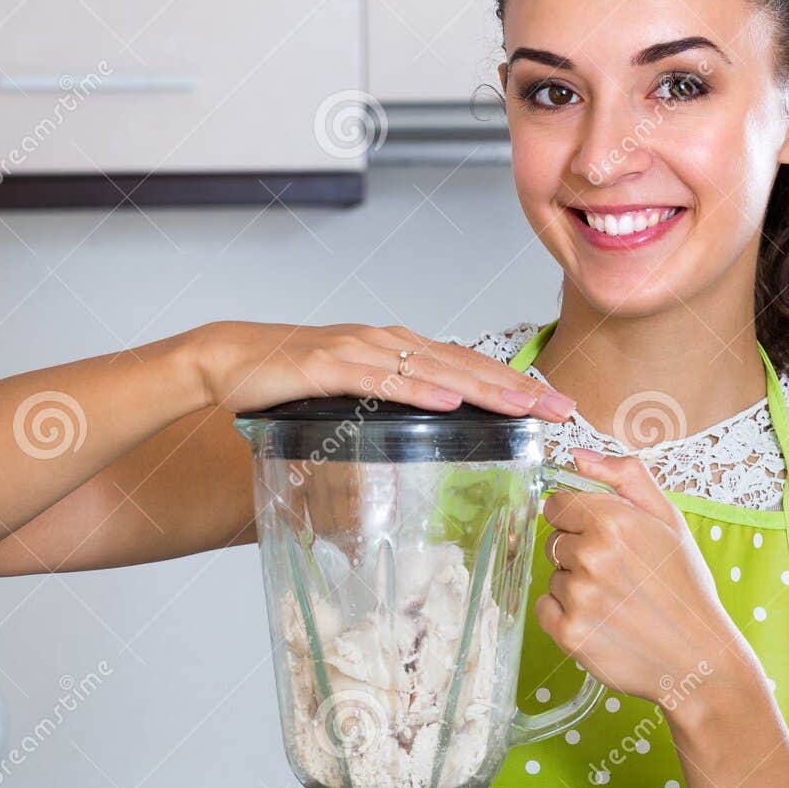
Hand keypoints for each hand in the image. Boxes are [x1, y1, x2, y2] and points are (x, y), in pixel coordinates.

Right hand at [186, 321, 574, 420]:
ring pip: (434, 370)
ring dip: (483, 389)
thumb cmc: (286, 383)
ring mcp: (360, 351)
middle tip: (564, 410)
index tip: (556, 407)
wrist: (224, 360)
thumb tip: (423, 443)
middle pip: (465, 366)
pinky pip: (381, 380)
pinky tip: (451, 404)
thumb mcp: (349, 399)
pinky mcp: (328, 366)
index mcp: (397, 351)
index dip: (515, 385)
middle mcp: (387, 343)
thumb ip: (386, 413)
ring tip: (525, 408)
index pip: (468, 367)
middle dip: (518, 389)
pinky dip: (417, 391)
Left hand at [535, 448, 753, 705]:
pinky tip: (601, 622)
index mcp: (614, 520)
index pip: (556, 504)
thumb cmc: (685, 588)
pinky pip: (544, 609)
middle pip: (554, 541)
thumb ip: (626, 478)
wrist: (699, 657)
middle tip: (619, 577)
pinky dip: (565, 616)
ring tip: (616, 603)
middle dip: (578, 554)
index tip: (600, 538)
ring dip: (575, 587)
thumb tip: (578, 457)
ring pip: (552, 577)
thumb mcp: (669, 520)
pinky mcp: (569, 633)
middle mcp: (591, 555)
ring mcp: (578, 596)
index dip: (577, 519)